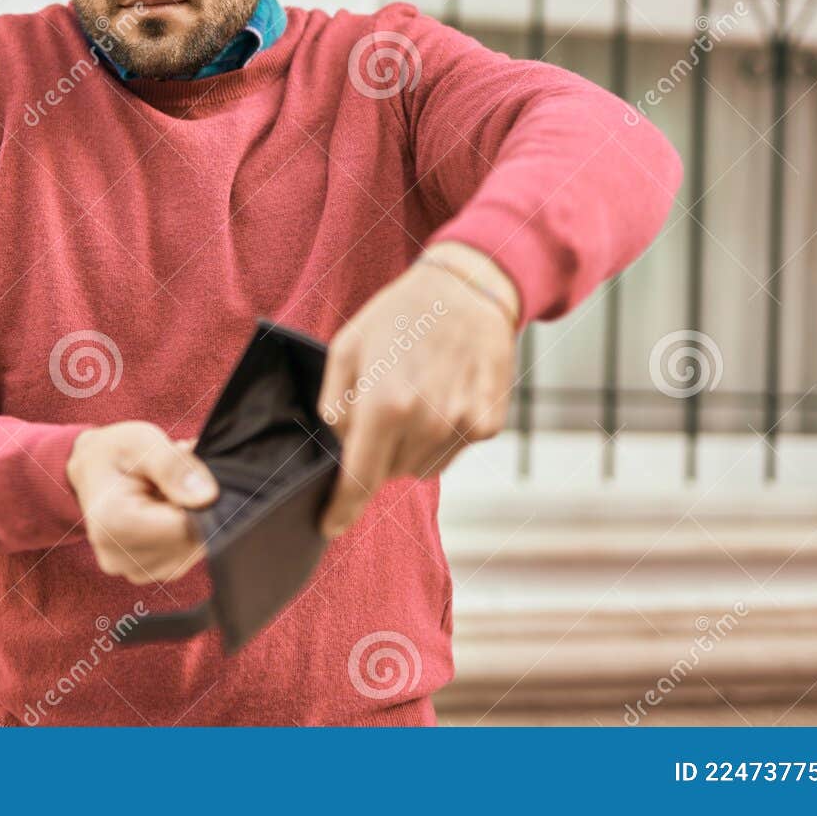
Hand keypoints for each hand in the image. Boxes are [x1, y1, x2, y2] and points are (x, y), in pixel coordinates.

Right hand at [66, 420, 218, 584]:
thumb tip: (208, 497)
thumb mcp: (142, 441)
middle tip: (173, 480)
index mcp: (113, 522)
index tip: (185, 472)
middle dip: (194, 508)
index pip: (184, 527)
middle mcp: (117, 555)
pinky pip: (181, 557)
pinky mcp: (142, 573)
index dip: (198, 498)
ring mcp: (129, 569)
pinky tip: (165, 511)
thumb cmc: (116, 451)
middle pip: (188, 542)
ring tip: (166, 493)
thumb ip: (173, 465)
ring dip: (189, 520)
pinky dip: (181, 532)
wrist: (92, 467)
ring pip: (189, 551)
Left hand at [318, 241, 519, 538]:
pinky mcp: (487, 424)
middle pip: (388, 473)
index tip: (329, 526)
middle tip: (383, 408)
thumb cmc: (399, 314)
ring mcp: (462, 425)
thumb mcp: (347, 346)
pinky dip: (440, 437)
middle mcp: (426, 421)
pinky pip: (451, 452)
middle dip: (376, 454)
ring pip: (420, 468)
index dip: (341, 507)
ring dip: (409, 447)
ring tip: (415, 396)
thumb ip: (334, 403)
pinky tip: (443, 396)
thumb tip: (335, 447)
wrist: (468, 289)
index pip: (358, 477)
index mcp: (384, 404)